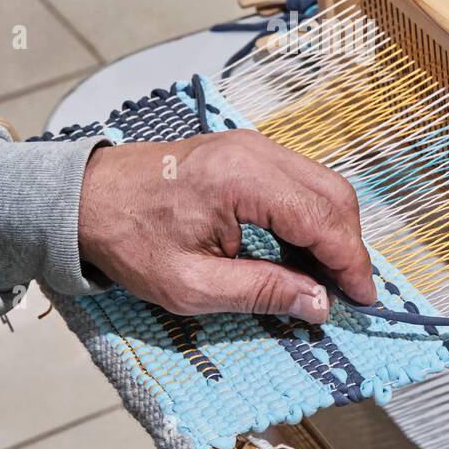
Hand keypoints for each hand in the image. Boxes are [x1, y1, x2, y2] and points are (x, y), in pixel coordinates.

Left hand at [77, 131, 375, 322]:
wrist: (85, 198)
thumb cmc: (129, 239)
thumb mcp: (191, 284)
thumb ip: (262, 292)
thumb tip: (319, 303)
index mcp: (241, 178)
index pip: (322, 218)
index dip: (350, 262)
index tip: (363, 300)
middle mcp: (255, 150)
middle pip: (333, 194)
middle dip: (348, 246)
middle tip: (346, 293)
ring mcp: (252, 145)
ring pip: (322, 184)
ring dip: (332, 231)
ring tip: (322, 278)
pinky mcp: (245, 151)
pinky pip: (299, 180)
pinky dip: (311, 215)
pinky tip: (299, 251)